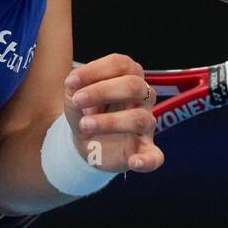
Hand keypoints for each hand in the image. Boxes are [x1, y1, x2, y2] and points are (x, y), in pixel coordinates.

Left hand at [64, 53, 165, 173]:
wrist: (84, 141)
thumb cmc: (85, 109)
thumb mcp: (74, 93)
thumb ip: (75, 84)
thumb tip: (75, 83)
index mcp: (129, 76)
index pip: (121, 64)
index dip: (96, 70)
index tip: (71, 83)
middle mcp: (142, 98)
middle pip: (134, 86)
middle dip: (102, 91)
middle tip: (77, 101)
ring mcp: (146, 124)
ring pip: (139, 119)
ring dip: (109, 122)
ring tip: (84, 124)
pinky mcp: (144, 150)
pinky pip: (155, 157)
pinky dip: (147, 161)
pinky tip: (134, 162)